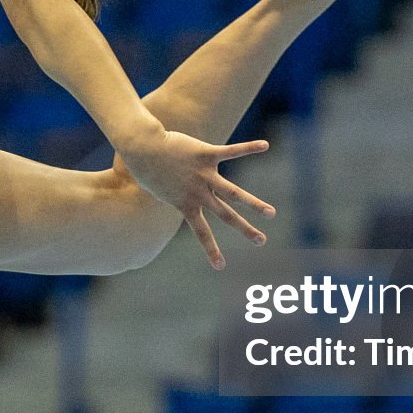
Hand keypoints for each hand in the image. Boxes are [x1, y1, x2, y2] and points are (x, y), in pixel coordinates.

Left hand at [116, 128, 274, 268]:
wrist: (141, 148)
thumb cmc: (144, 166)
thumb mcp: (155, 187)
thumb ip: (167, 191)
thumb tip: (164, 190)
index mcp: (186, 203)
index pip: (201, 231)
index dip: (210, 249)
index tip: (220, 266)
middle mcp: (198, 193)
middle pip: (226, 215)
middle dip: (245, 229)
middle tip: (262, 241)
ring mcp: (204, 175)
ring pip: (234, 193)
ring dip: (254, 204)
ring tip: (270, 213)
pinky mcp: (206, 154)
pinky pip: (231, 151)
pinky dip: (249, 148)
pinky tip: (265, 145)